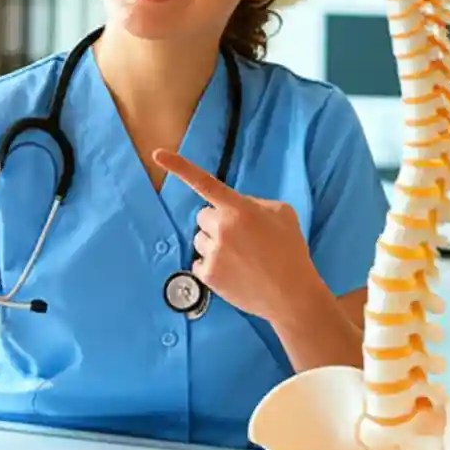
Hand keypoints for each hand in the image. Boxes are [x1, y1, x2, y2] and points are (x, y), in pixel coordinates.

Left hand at [152, 148, 329, 324]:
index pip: (204, 182)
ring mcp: (213, 252)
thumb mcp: (282, 214)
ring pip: (200, 240)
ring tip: (240, 258)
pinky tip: (233, 272)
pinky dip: (212, 267)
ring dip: (214, 244)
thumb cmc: (290, 251)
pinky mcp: (208, 275)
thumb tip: (237, 206)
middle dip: (217, 223)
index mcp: (239, 209)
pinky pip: (199, 263)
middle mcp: (221, 228)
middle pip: (203, 217)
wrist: (291, 294)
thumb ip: (255, 204)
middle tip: (240, 238)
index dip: (179, 167)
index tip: (157, 155)